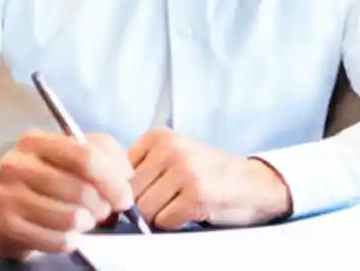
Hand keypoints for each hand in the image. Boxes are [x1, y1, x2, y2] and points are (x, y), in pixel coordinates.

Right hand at [0, 130, 133, 258]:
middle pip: (80, 190)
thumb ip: (106, 154)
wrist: (0, 202)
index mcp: (36, 140)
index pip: (84, 157)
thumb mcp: (76, 152)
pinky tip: (68, 233)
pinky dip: (70, 239)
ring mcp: (7, 196)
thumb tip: (124, 175)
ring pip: (69, 217)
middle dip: (101, 205)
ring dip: (86, 222)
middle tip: (102, 210)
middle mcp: (17, 165)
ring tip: (84, 219)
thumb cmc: (48, 174)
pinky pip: (56, 239)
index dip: (112, 180)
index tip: (124, 197)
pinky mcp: (5, 226)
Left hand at [128, 129, 291, 229]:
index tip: (146, 192)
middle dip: (143, 206)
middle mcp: (170, 148)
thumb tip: (106, 198)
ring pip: (145, 210)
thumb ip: (141, 169)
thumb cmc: (207, 174)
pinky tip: (191, 210)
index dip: (127, 191)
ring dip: (160, 215)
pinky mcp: (197, 195)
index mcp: (159, 136)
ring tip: (180, 203)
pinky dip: (175, 223)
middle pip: (130, 193)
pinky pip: (165, 221)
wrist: (253, 183)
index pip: (118, 173)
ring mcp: (185, 171)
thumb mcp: (172, 157)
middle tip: (168, 200)